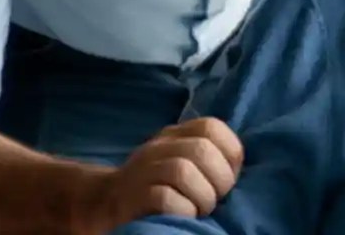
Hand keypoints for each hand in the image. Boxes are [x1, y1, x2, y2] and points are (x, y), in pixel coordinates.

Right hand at [73, 117, 243, 232]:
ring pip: (182, 170)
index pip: (212, 127)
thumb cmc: (155, 188)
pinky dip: (183, 210)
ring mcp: (142, 170)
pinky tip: (184, 216)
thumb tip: (241, 169)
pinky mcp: (132, 197)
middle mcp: (158, 147)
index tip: (228, 178)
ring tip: (199, 210)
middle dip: (219, 180)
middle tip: (215, 200)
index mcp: (175, 135)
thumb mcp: (179, 162)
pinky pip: (164, 197)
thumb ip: (207, 158)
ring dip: (202, 197)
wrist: (102, 204)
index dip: (230, 153)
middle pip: (201, 149)